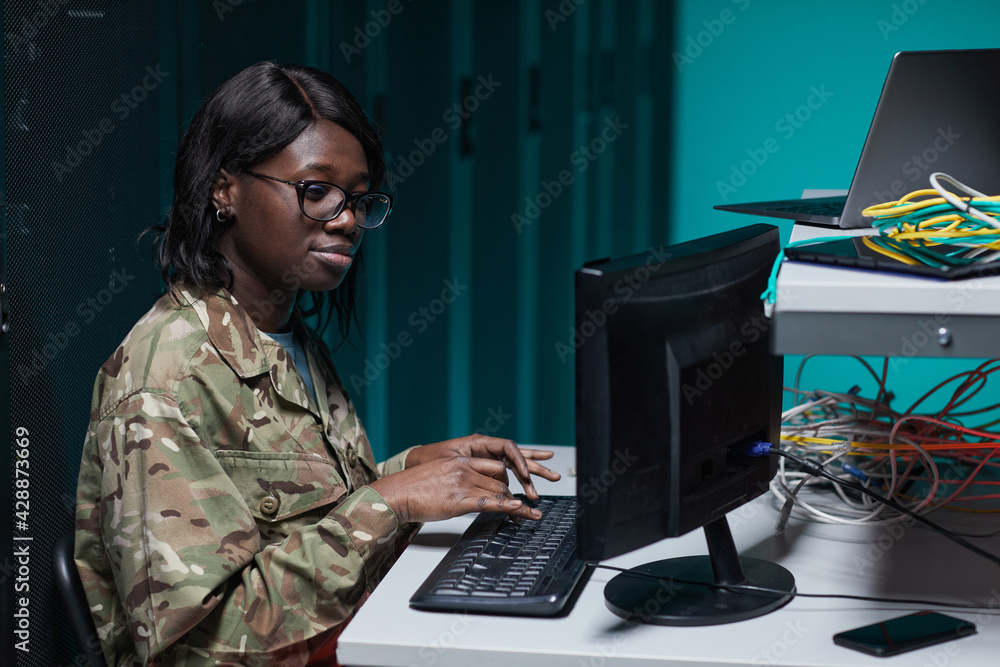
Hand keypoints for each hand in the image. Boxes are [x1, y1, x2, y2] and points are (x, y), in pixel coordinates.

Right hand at [369, 456, 541, 522]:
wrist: (396, 494)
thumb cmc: (414, 488)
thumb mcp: (440, 476)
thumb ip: (459, 478)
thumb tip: (470, 490)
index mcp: (461, 461)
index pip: (495, 466)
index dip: (509, 480)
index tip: (517, 492)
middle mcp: (465, 469)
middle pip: (502, 478)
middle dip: (516, 493)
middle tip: (525, 508)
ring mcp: (463, 483)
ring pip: (500, 490)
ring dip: (519, 505)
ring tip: (532, 515)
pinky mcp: (460, 499)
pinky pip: (491, 502)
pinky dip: (508, 507)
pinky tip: (520, 510)